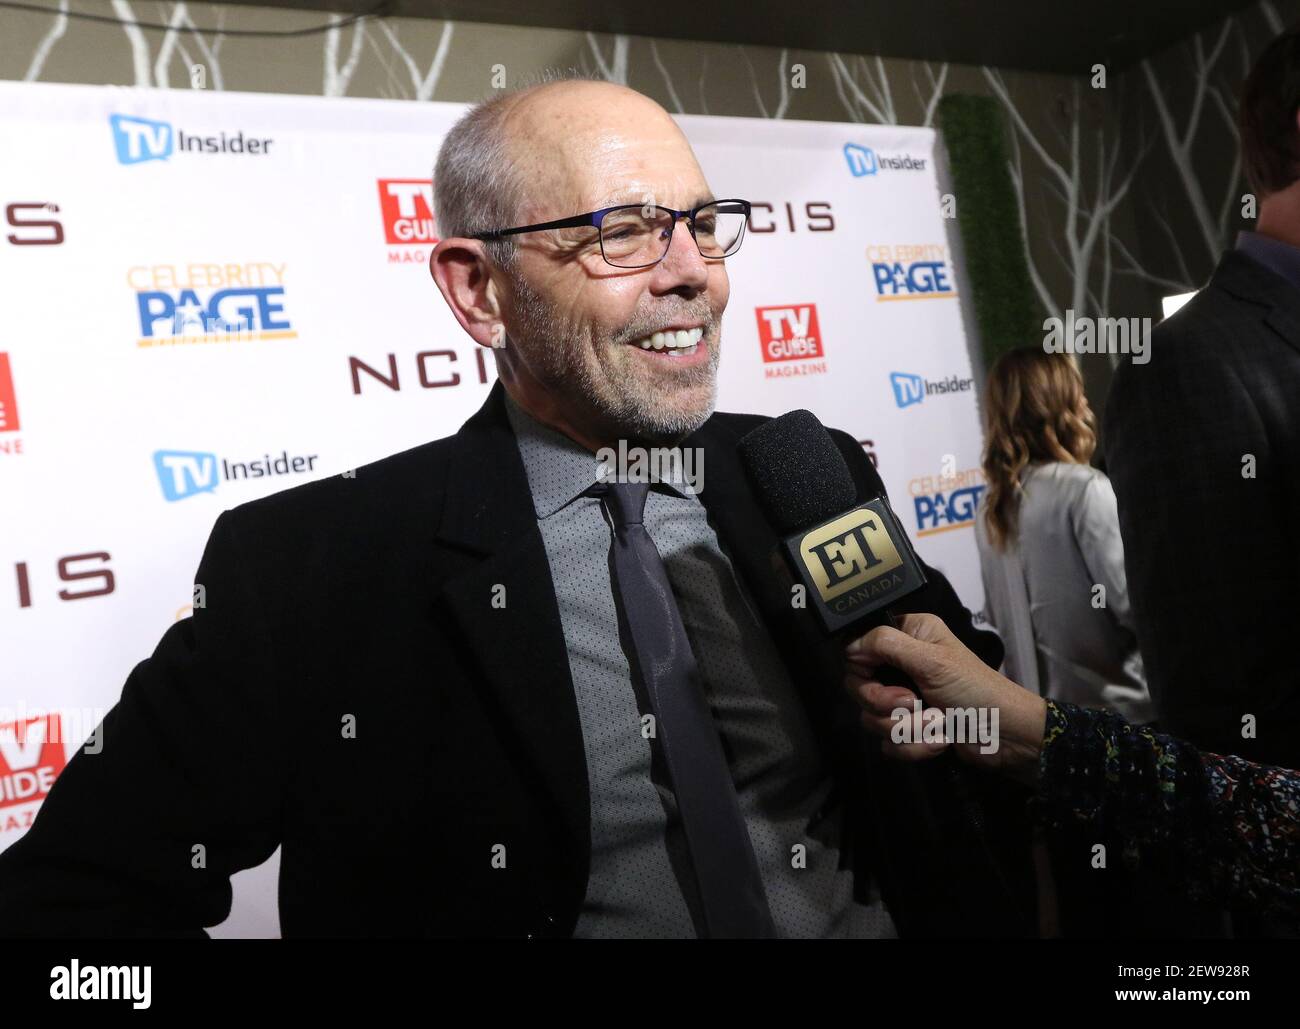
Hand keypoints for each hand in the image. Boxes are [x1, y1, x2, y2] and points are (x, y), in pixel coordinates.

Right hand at [843, 613, 1046, 784]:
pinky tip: (940, 741)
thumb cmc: (976, 691)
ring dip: (906, 727)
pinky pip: (887, 743)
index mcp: (909, 636)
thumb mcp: (932, 661)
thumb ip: (887, 645)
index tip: (875, 673)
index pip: (859, 644)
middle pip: (858, 685)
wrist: (1006, 739)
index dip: (861, 663)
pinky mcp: (909, 730)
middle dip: (885, 702)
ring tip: (938, 724)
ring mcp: (904, 700)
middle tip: (913, 703)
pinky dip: (915, 746)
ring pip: (871, 717)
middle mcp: (901, 664)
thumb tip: (849, 645)